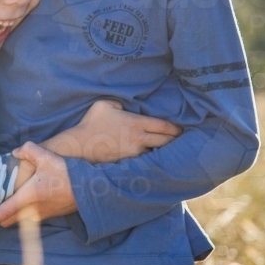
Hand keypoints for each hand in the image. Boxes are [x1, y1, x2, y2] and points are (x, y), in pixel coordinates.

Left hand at [0, 142, 75, 227]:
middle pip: (6, 220)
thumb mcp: (46, 157)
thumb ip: (28, 151)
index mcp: (27, 198)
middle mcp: (32, 211)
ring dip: (9, 215)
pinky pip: (29, 218)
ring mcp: (41, 216)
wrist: (90, 190)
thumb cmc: (67, 174)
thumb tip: (16, 152)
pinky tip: (24, 200)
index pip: (0, 212)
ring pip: (18, 220)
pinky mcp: (50, 215)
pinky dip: (21, 213)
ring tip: (3, 203)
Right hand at [44, 100, 181, 163]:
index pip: (164, 126)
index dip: (177, 129)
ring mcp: (134, 153)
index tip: (184, 129)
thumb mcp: (104, 104)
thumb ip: (120, 102)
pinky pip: (145, 161)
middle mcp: (139, 139)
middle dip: (176, 141)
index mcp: (136, 123)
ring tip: (173, 152)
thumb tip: (126, 106)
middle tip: (184, 141)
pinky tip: (157, 161)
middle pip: (166, 142)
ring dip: (165, 152)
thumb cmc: (91, 123)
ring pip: (157, 153)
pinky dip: (152, 160)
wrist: (80, 146)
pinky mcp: (128, 162)